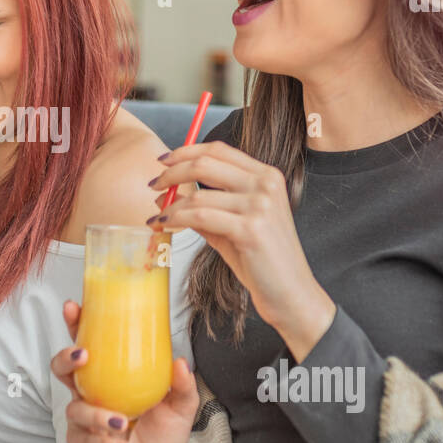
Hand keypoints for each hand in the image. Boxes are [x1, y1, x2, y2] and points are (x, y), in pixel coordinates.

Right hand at [51, 301, 198, 442]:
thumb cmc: (165, 432)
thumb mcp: (180, 405)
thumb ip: (182, 385)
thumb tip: (180, 362)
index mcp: (109, 375)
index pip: (87, 343)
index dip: (76, 324)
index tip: (74, 307)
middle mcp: (91, 393)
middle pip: (62, 369)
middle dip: (66, 359)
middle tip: (83, 356)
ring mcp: (84, 419)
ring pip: (75, 409)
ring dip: (97, 414)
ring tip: (121, 421)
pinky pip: (84, 441)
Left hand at [147, 142, 335, 358]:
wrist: (289, 292)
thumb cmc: (261, 259)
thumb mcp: (234, 224)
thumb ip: (207, 206)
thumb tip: (168, 195)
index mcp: (266, 176)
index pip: (219, 150)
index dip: (186, 151)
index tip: (163, 160)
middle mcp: (266, 184)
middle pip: (206, 164)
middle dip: (172, 172)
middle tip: (153, 184)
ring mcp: (260, 205)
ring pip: (198, 195)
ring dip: (170, 204)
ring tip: (158, 214)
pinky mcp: (250, 229)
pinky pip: (199, 217)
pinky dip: (176, 219)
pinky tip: (164, 224)